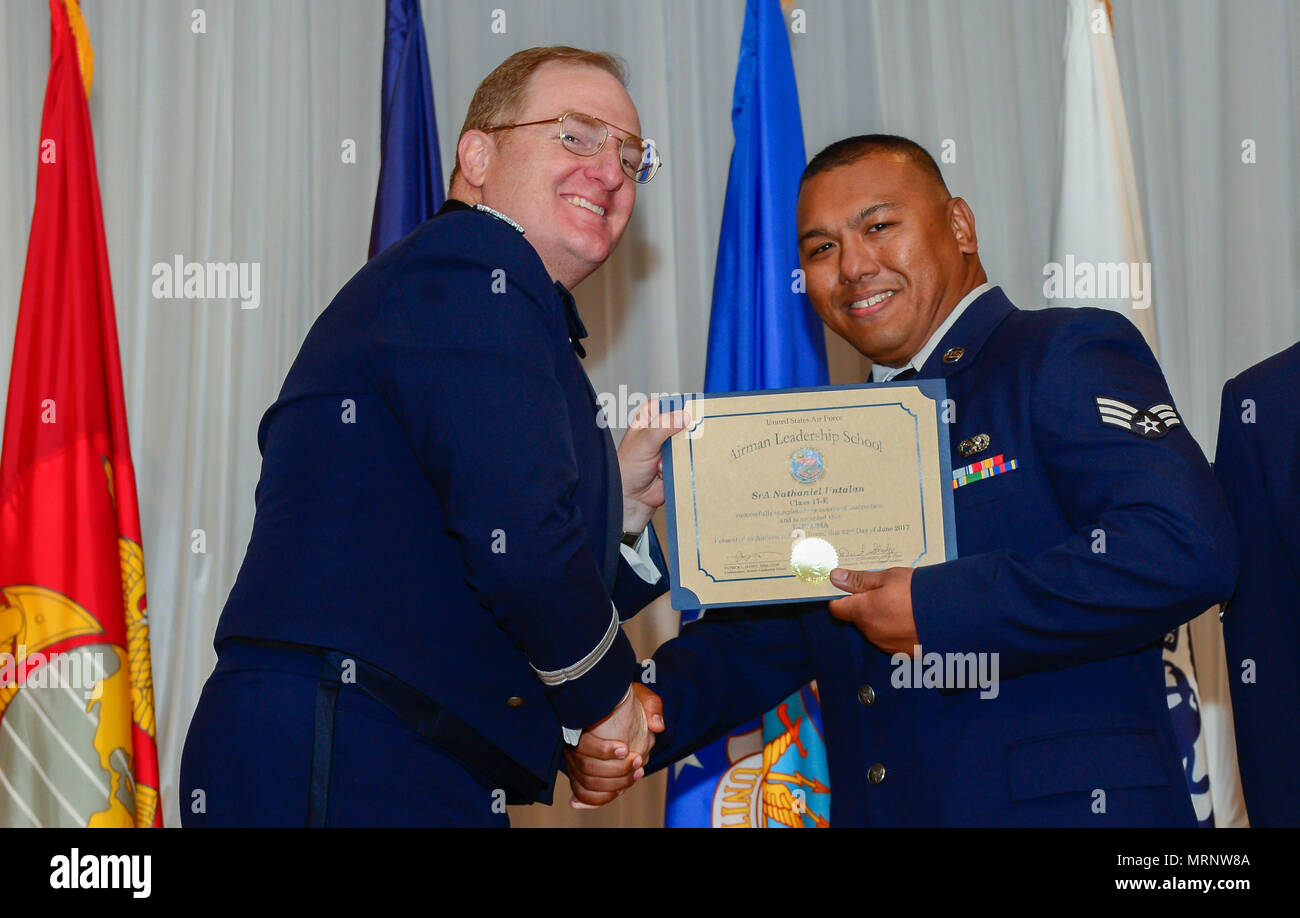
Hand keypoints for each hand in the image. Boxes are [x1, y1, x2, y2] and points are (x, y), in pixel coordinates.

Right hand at [565, 683, 663, 807]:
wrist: (618, 710)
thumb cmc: (628, 701)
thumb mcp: (642, 696)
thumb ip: (651, 706)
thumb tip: (657, 725)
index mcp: (581, 723)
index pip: (582, 743)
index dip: (603, 750)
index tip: (626, 749)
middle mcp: (573, 744)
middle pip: (586, 767)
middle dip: (616, 770)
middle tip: (639, 762)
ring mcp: (574, 760)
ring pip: (586, 783)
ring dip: (614, 785)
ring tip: (637, 773)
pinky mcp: (579, 773)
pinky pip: (582, 792)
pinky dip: (599, 798)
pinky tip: (618, 791)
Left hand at [618, 402, 690, 533]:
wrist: (632, 499)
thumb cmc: (627, 470)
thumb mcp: (644, 442)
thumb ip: (663, 427)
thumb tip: (684, 416)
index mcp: (647, 421)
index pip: (666, 405)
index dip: (678, 405)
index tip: (692, 408)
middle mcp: (660, 433)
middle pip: (682, 422)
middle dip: (689, 428)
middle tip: (696, 430)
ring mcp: (670, 449)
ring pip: (689, 441)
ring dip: (688, 447)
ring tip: (679, 455)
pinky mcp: (679, 463)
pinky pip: (691, 458)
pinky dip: (689, 461)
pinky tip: (680, 466)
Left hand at [827, 566, 917, 654]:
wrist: (952, 616)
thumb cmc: (917, 593)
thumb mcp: (888, 577)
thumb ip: (860, 580)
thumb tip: (835, 577)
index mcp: (863, 612)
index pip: (837, 609)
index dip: (841, 598)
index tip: (851, 588)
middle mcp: (871, 632)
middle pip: (858, 618)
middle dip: (866, 605)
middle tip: (886, 591)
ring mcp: (886, 644)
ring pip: (875, 629)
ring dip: (882, 618)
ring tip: (903, 604)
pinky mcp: (902, 652)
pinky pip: (891, 639)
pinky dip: (896, 629)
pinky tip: (911, 618)